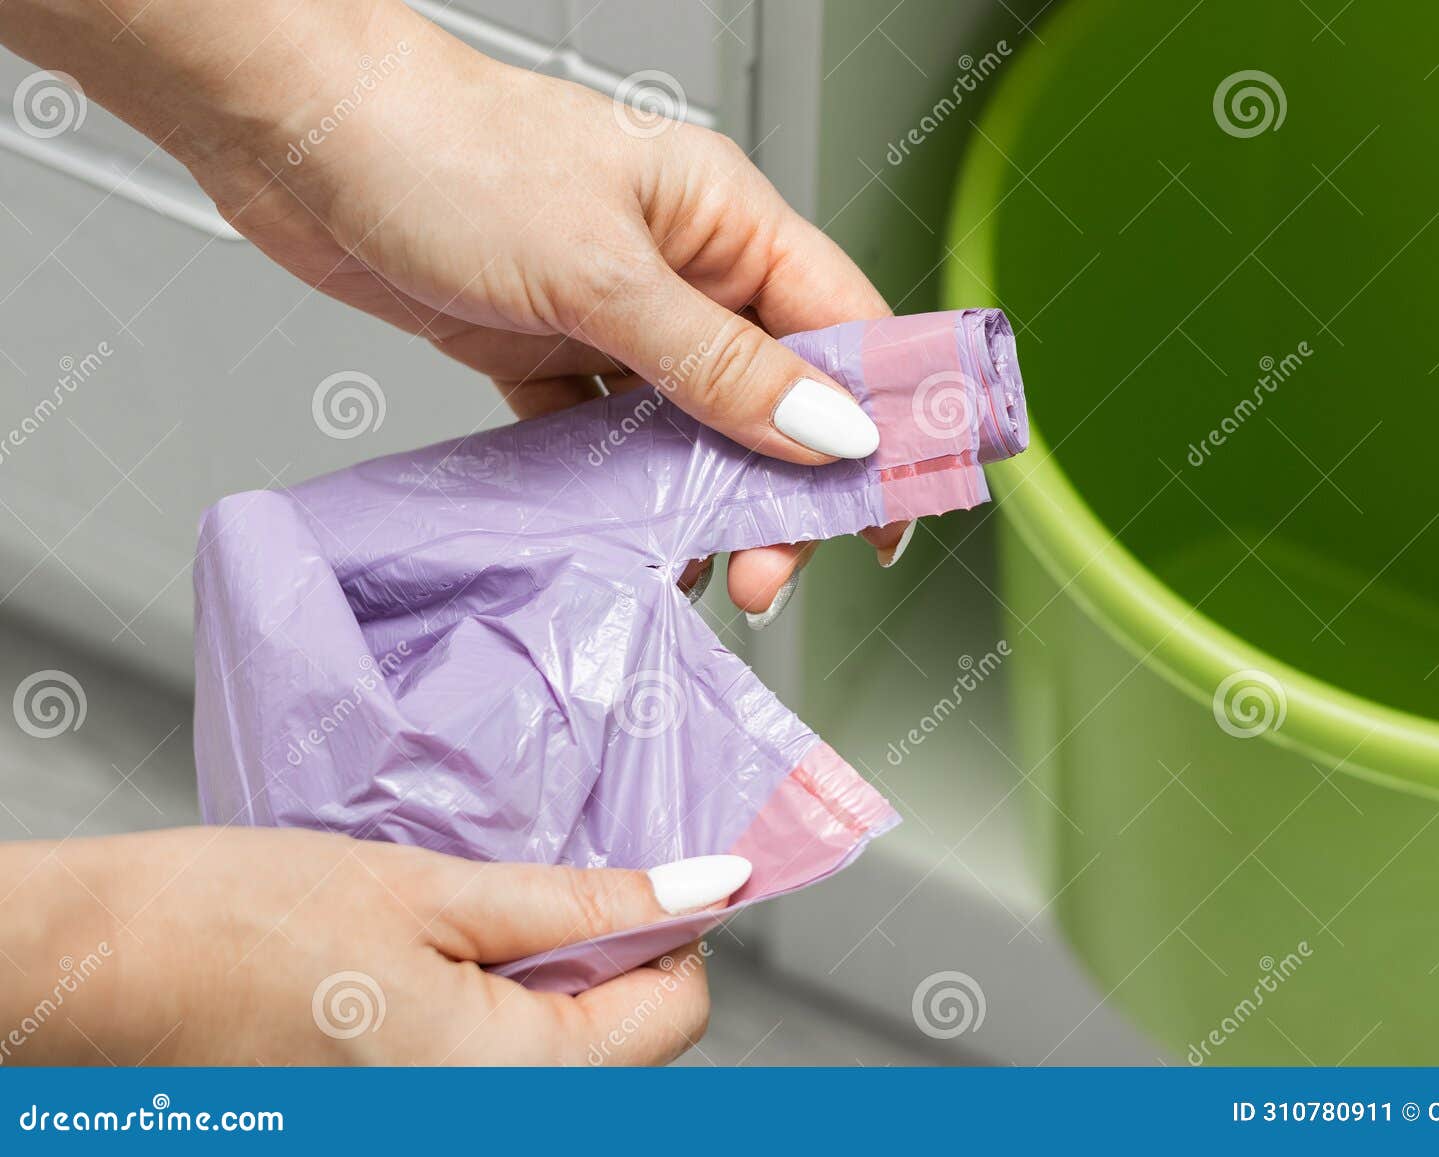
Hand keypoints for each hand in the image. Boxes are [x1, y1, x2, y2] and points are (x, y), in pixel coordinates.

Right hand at [0, 828, 747, 1064]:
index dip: (673, 932)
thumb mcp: (433, 891)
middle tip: (532, 893)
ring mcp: (437, 1130)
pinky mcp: (401, 1117)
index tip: (642, 879)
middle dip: (604, 960)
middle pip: (622, 1046)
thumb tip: (707, 887)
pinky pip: (495, 1073)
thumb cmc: (239, 926)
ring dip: (547, 985)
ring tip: (469, 926)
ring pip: (560, 1059)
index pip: (676, 1017)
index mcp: (511, 1083)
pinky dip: (493, 1014)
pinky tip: (433, 966)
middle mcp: (487, 1128)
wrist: (99, 976)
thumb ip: (586, 904)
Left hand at [203, 3, 909, 617]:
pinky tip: (623, 535)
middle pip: (775, 393)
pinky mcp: (546, 350)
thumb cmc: (446, 151)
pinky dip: (617, 491)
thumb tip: (825, 430)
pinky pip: (604, 438)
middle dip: (782, 488)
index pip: (846, 326)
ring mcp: (615, 314)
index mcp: (726, 219)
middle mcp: (683, 268)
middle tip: (768, 567)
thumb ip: (717, 363)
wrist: (298, 136)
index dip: (882, 420)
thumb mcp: (603, 270)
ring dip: (701, 499)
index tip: (887, 508)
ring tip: (698, 565)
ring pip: (692, 426)